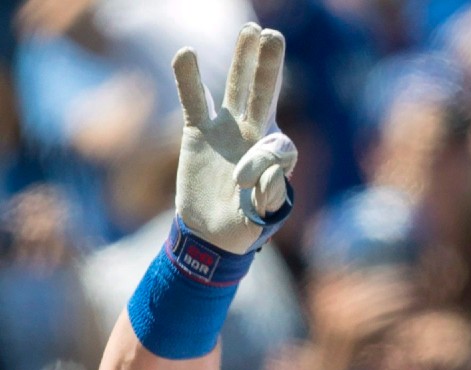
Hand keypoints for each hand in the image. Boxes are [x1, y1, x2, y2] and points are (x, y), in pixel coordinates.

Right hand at [172, 23, 296, 253]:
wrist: (212, 231)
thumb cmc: (243, 225)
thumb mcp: (259, 218)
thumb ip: (267, 195)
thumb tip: (265, 171)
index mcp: (277, 156)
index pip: (279, 145)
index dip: (265, 161)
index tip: (243, 183)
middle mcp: (255, 133)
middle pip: (266, 93)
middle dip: (270, 65)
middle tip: (273, 35)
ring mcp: (227, 127)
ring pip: (236, 87)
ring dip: (242, 60)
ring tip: (250, 30)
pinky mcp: (199, 130)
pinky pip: (193, 99)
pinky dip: (188, 78)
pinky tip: (185, 53)